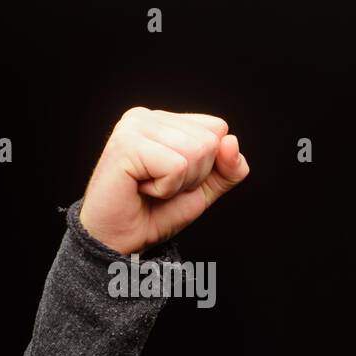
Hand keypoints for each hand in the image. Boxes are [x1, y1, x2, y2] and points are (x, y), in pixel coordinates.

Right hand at [78, 107, 248, 254]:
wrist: (123, 239)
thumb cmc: (158, 211)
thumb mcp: (206, 188)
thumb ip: (229, 167)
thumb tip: (231, 141)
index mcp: (166, 121)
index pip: (218, 129)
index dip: (210, 164)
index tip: (177, 178)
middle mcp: (147, 116)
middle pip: (209, 141)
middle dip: (195, 175)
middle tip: (161, 185)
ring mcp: (134, 126)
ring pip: (195, 151)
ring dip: (180, 182)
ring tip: (150, 186)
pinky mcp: (126, 144)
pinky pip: (176, 166)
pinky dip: (166, 188)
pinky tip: (141, 188)